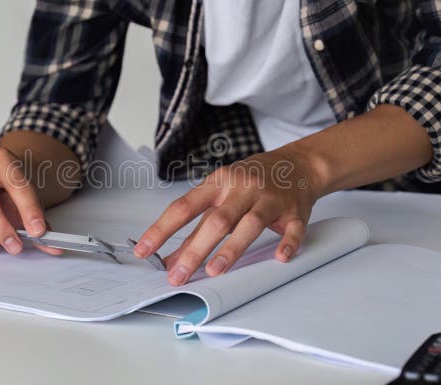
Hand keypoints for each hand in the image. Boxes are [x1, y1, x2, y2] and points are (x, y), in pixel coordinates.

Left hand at [134, 148, 322, 285]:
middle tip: (177, 275)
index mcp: (218, 183)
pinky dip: (287, 243)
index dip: (162, 229)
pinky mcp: (294, 212)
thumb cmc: (250, 182)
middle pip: (216, 220)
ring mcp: (269, 199)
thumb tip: (169, 258)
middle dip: (194, 250)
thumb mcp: (219, 196)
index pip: (184, 207)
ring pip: (250, 223)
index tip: (143, 250)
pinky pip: (292, 228)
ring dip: (232, 248)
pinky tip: (279, 257)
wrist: (296, 164)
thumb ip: (196, 228)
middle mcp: (242, 189)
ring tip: (215, 271)